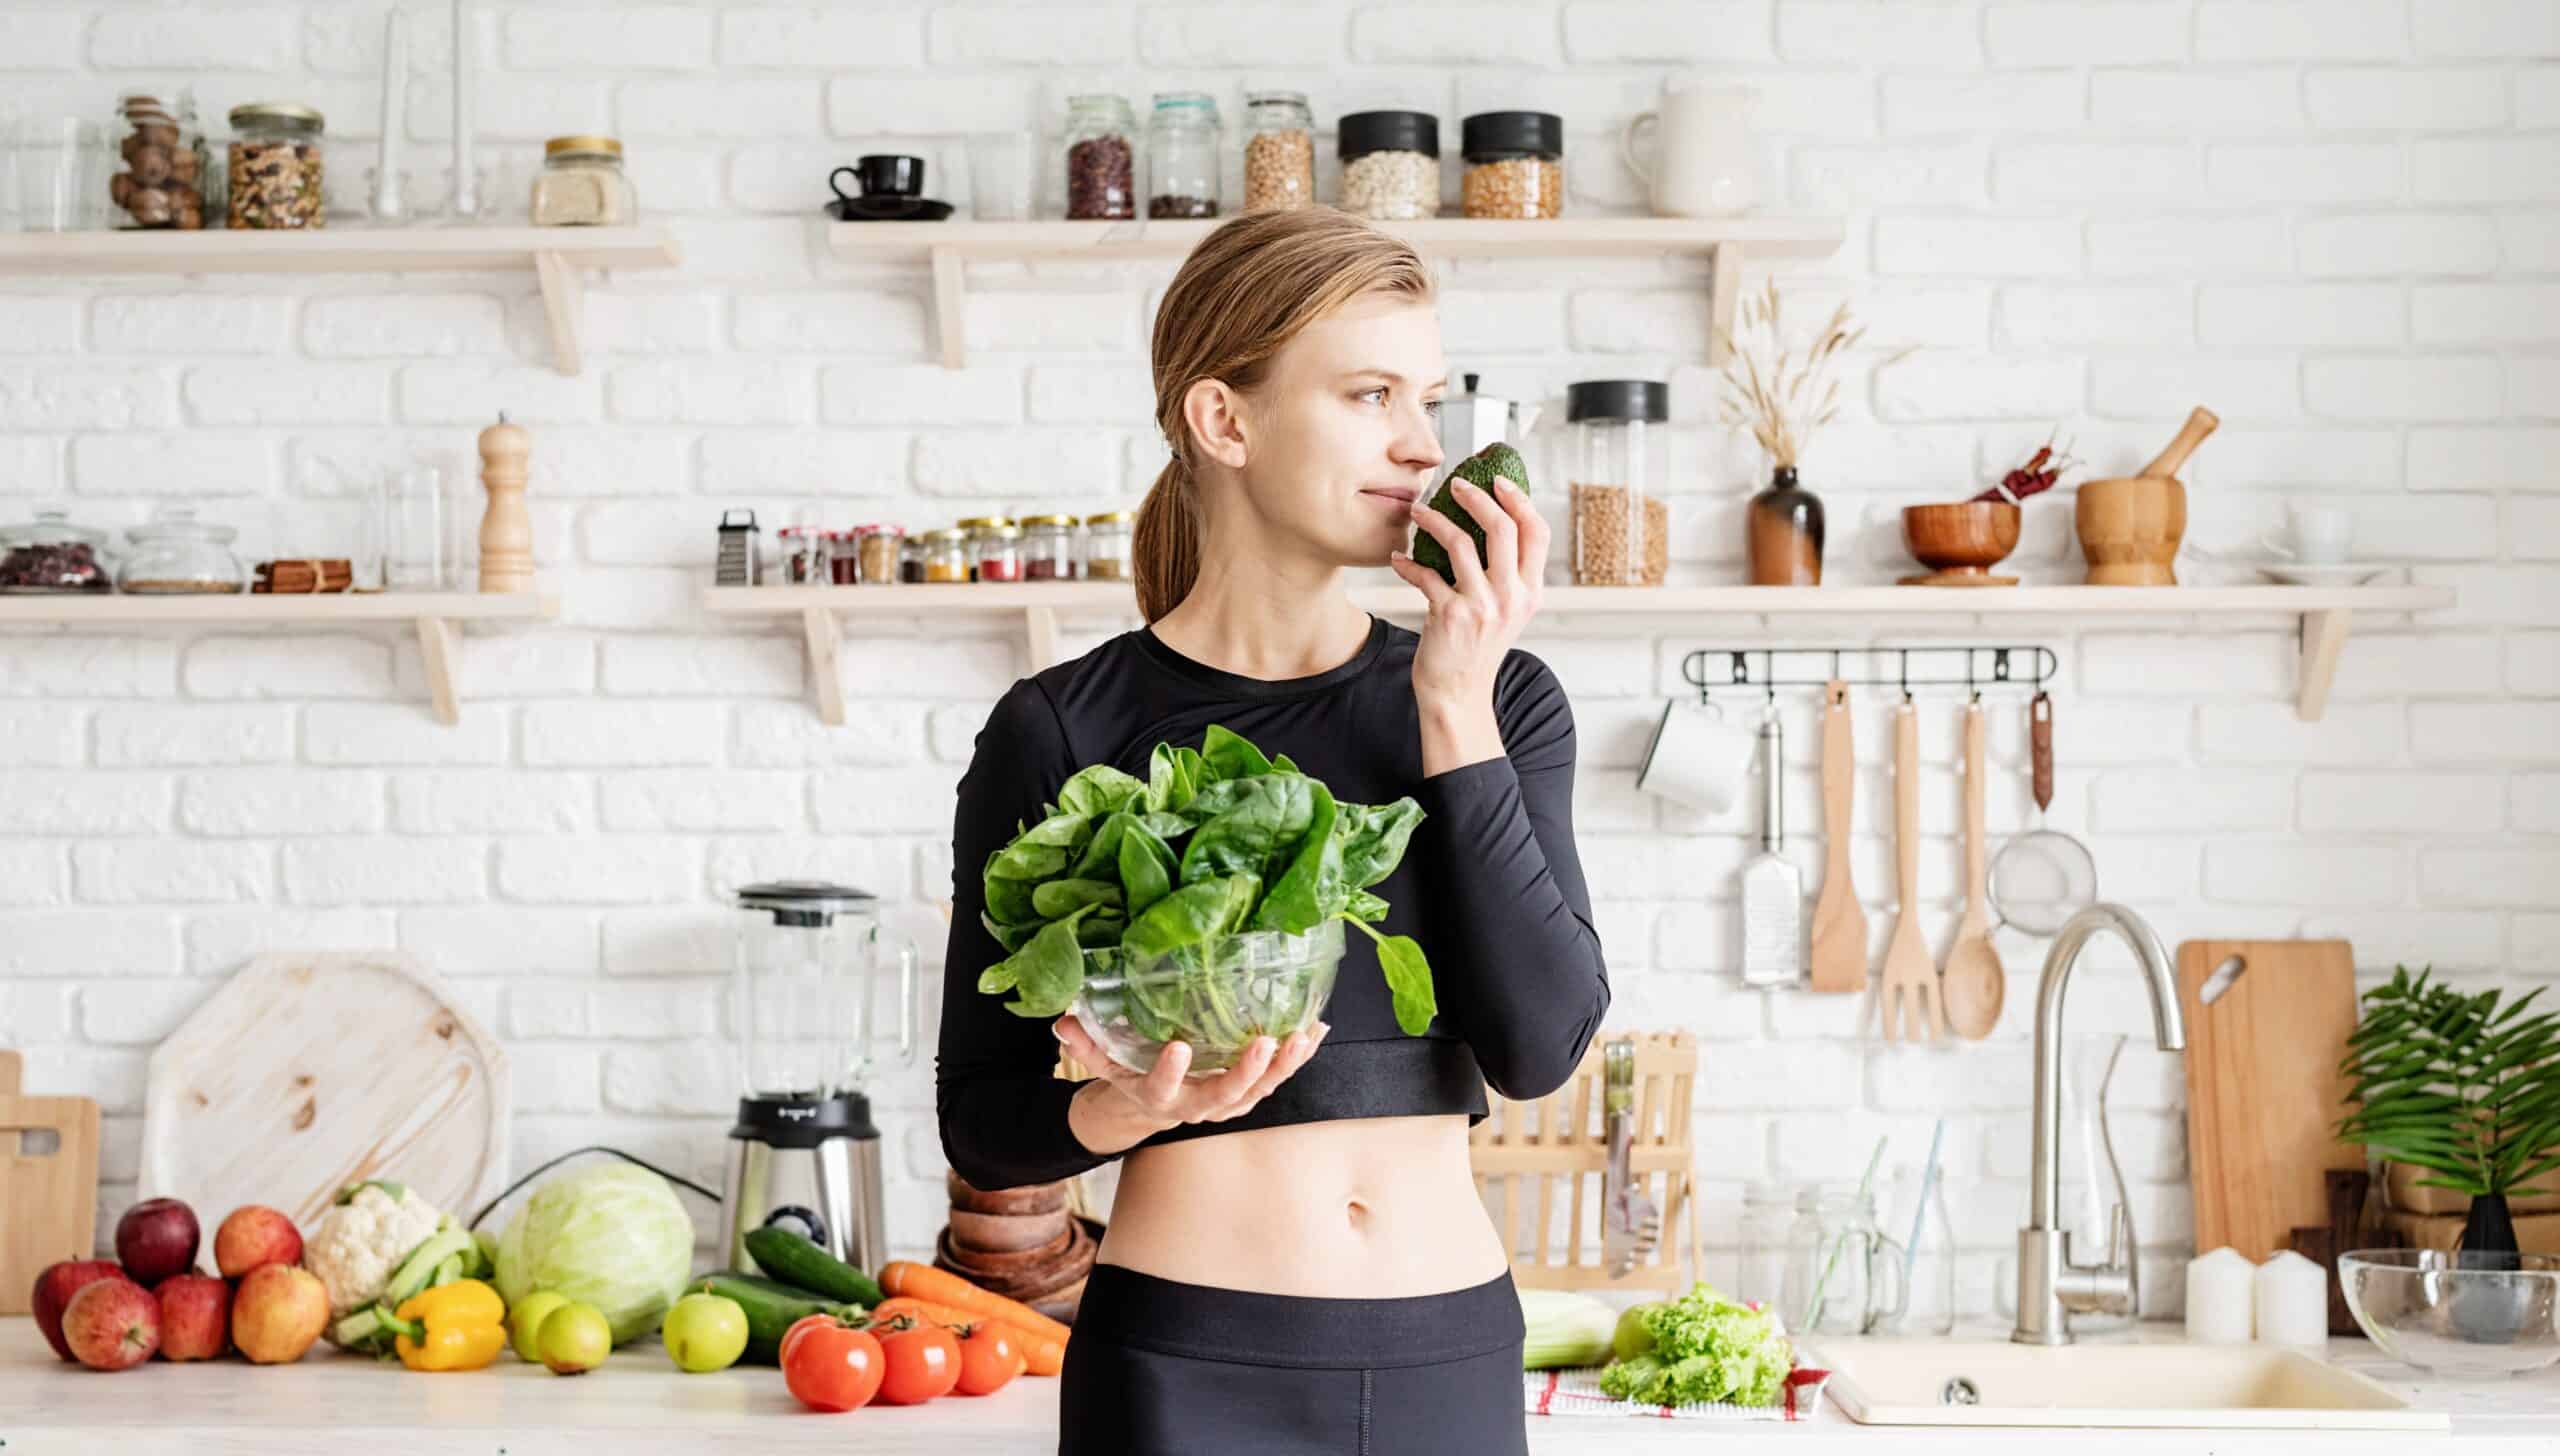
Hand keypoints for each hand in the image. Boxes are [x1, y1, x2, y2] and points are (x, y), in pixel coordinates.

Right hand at [1054, 1014, 1328, 1129]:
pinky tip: (1317, 1031)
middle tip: (1263, 1043)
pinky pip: (1276, 1077)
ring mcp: (1226, 1103)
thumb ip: (1084, 1043)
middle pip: (1224, 1097)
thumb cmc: (1129, 1077)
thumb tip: (1063, 1020)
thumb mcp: (1101, 1063)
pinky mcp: (1247, 1092)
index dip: (1169, 1073)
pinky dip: (1298, 1057)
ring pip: (1258, 1090)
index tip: (1177, 1048)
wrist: (1150, 1108)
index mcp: (1157, 1097)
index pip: (1160, 1090)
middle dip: (1246, 1072)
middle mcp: (1195, 1106)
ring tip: (1303, 1036)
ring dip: (1284, 1065)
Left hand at [1389, 475, 1547, 760]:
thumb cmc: (1477, 648)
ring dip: (1433, 520)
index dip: (1520, 500)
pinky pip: (1425, 574)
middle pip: (1502, 528)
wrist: (1458, 694)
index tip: (1498, 481)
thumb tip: (1490, 522)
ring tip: (1417, 512)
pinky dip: (1406, 563)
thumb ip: (1508, 575)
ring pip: (1461, 543)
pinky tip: (1397, 560)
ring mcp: (1484, 607)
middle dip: (1476, 498)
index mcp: (1532, 591)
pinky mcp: (1451, 616)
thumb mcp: (1507, 611)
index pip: (1538, 533)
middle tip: (1454, 485)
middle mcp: (1513, 597)